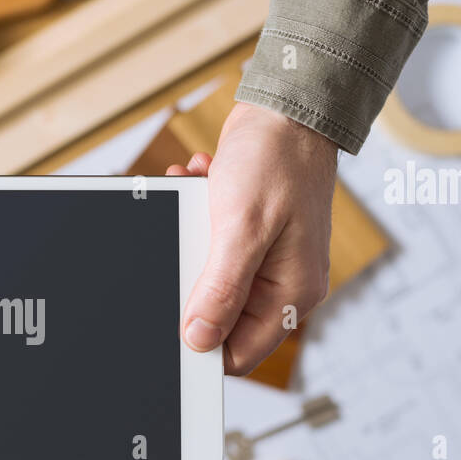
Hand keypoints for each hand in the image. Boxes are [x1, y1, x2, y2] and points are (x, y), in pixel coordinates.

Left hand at [168, 101, 336, 375]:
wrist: (285, 107)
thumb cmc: (277, 161)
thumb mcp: (243, 229)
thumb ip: (221, 289)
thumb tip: (197, 340)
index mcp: (292, 293)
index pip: (241, 353)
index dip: (203, 350)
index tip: (168, 334)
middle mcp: (281, 283)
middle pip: (220, 317)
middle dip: (189, 285)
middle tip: (178, 253)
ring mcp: (264, 259)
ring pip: (208, 279)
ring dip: (189, 243)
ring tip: (190, 204)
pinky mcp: (246, 235)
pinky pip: (208, 245)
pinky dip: (193, 219)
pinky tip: (195, 186)